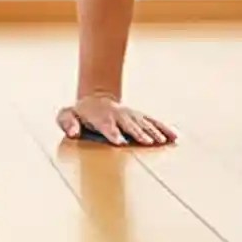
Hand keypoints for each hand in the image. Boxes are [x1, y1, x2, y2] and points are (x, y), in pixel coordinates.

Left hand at [56, 93, 176, 145]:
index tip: (120, 143)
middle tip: (147, 142)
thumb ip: (67, 123)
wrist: (95, 99)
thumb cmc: (80, 113)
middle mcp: (118, 116)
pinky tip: (174, 137)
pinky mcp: (140, 117)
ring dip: (152, 132)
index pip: (107, 126)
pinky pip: (154, 122)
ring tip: (161, 141)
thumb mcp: (66, 115)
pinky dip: (164, 128)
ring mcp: (131, 115)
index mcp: (100, 117)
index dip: (113, 133)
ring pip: (143, 123)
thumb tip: (73, 132)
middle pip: (129, 125)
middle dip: (138, 133)